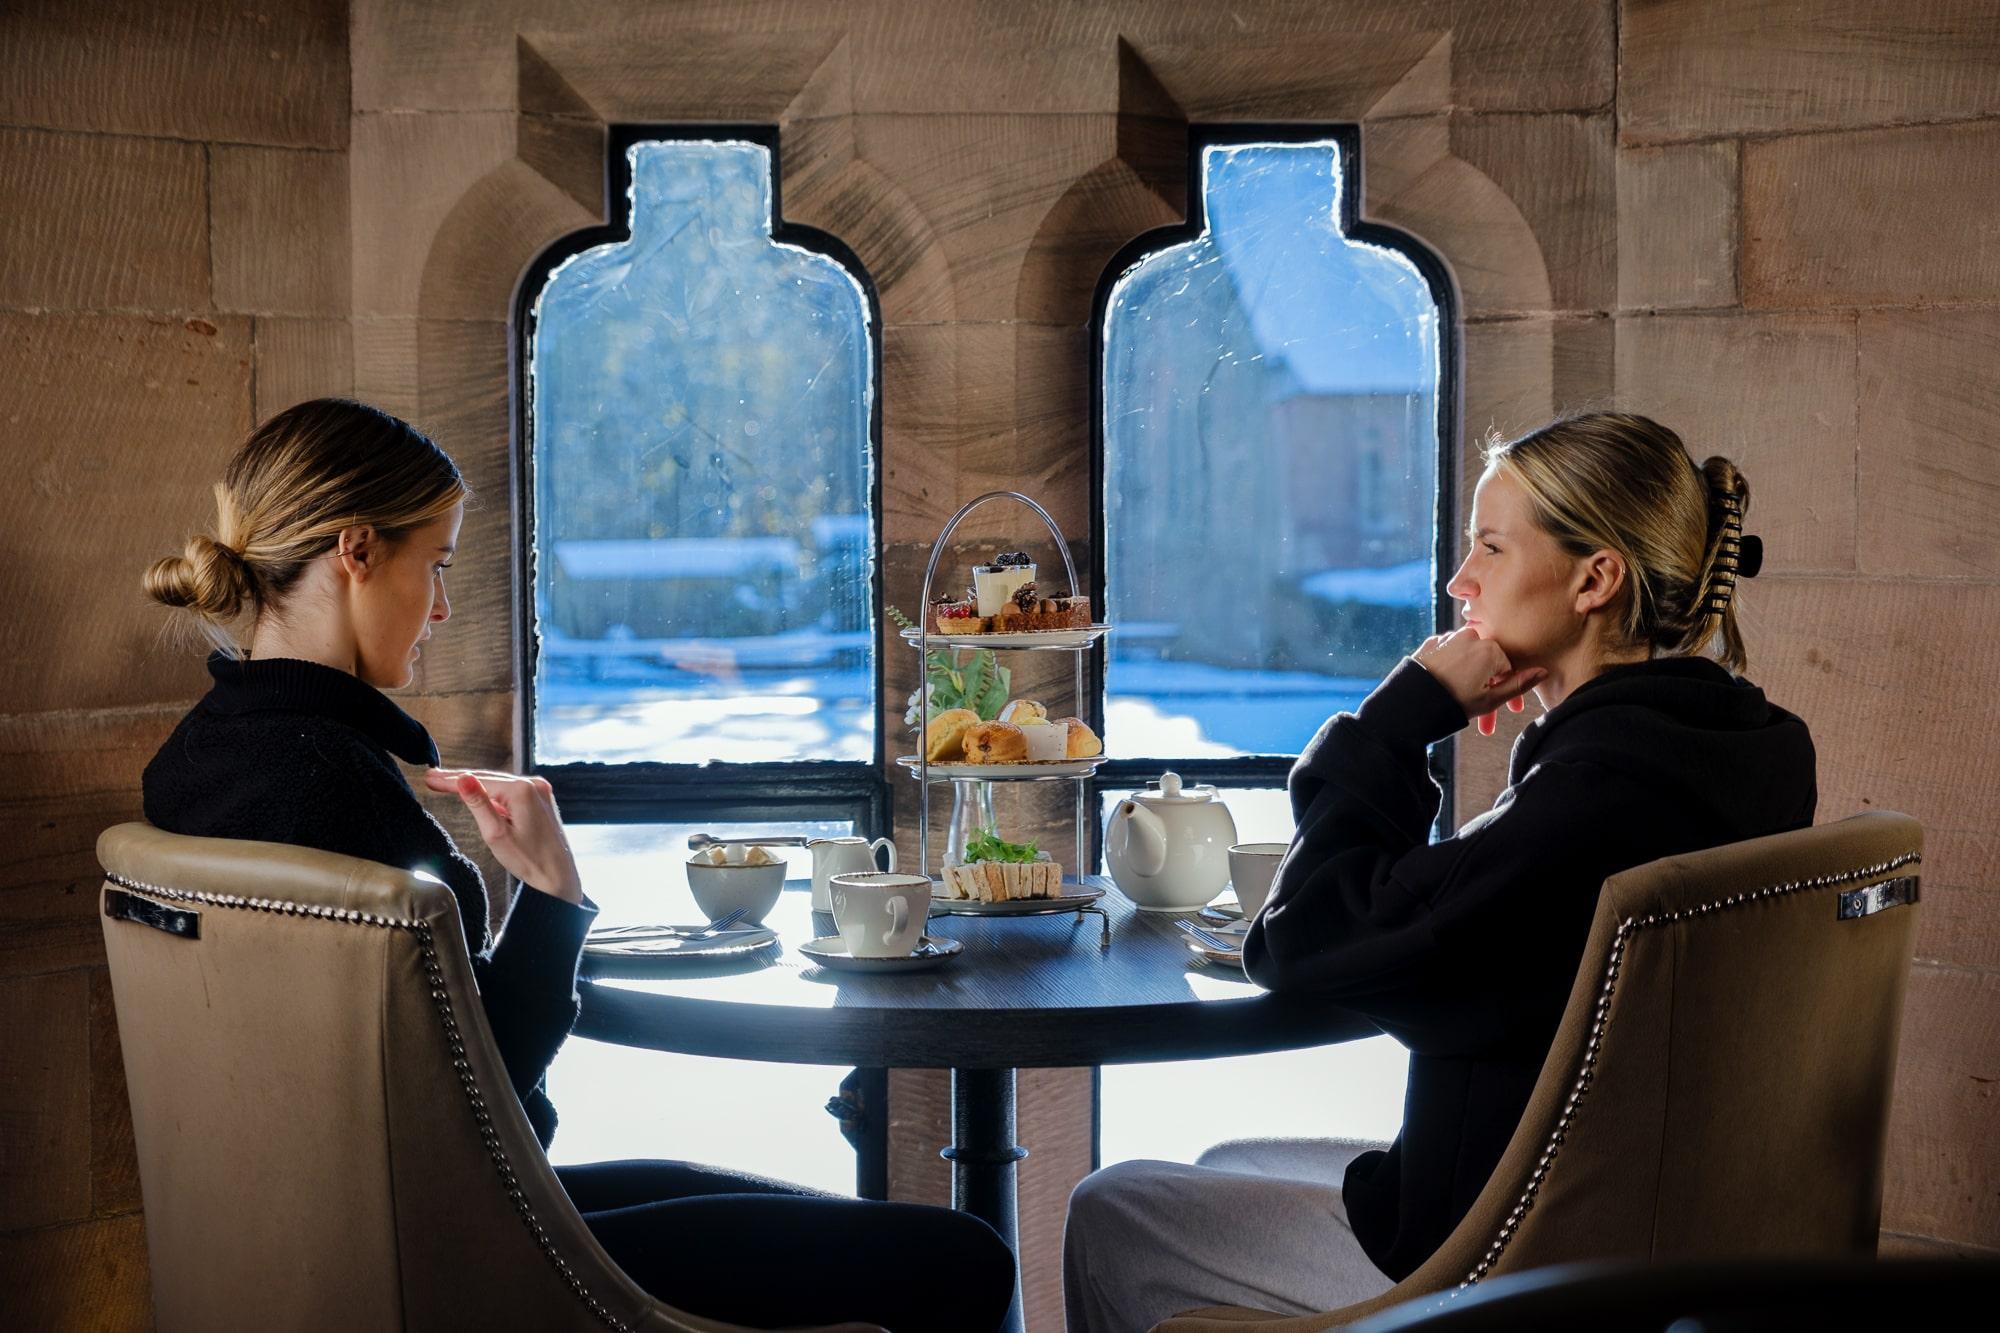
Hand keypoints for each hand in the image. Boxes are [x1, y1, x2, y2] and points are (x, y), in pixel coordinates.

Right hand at [423, 767, 583, 903]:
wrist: (559, 877)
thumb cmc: (529, 861)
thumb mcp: (496, 834)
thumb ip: (478, 804)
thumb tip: (463, 778)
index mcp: (522, 790)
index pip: (478, 780)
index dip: (451, 780)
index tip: (430, 778)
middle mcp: (534, 784)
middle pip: (488, 778)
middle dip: (460, 779)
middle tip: (433, 778)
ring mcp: (540, 790)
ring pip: (499, 784)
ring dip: (475, 784)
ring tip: (447, 783)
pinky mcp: (541, 799)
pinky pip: (511, 791)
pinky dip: (492, 792)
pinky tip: (476, 792)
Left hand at [1412, 628, 1547, 737]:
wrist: (1411, 702)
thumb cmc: (1453, 702)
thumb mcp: (1491, 700)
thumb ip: (1519, 684)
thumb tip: (1543, 672)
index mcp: (1489, 647)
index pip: (1508, 668)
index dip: (1509, 690)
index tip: (1510, 710)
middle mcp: (1470, 635)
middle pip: (1487, 663)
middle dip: (1489, 687)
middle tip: (1486, 716)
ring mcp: (1448, 637)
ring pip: (1468, 659)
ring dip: (1471, 679)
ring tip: (1464, 703)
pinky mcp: (1431, 643)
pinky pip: (1450, 655)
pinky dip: (1453, 670)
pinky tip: (1449, 687)